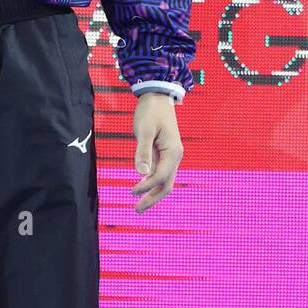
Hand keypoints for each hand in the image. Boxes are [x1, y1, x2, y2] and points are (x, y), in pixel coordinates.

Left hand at [132, 93, 183, 212]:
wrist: (157, 96)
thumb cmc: (150, 111)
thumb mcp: (145, 130)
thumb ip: (143, 151)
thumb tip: (141, 173)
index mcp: (173, 152)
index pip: (161, 176)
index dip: (146, 186)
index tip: (132, 191)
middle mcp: (175, 157)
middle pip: (166, 185)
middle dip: (153, 198)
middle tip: (137, 210)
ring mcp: (170, 156)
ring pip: (164, 181)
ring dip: (152, 193)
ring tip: (139, 205)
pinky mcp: (163, 153)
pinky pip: (159, 173)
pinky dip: (151, 182)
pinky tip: (141, 187)